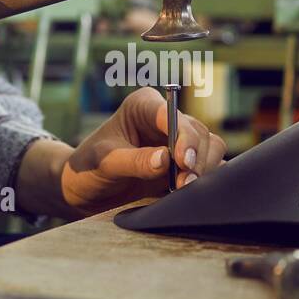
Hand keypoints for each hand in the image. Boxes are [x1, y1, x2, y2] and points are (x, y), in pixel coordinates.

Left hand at [48, 87, 226, 215]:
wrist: (88, 189)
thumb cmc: (90, 168)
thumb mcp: (106, 164)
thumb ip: (135, 161)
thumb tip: (165, 160)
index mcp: (143, 106)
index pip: (172, 114)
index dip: (182, 136)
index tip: (183, 161)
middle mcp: (165, 118)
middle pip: (197, 131)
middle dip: (195, 158)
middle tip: (183, 184)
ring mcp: (178, 139)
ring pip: (210, 146)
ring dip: (203, 168)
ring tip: (184, 189)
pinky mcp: (186, 161)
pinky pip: (211, 164)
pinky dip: (208, 177)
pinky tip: (194, 192)